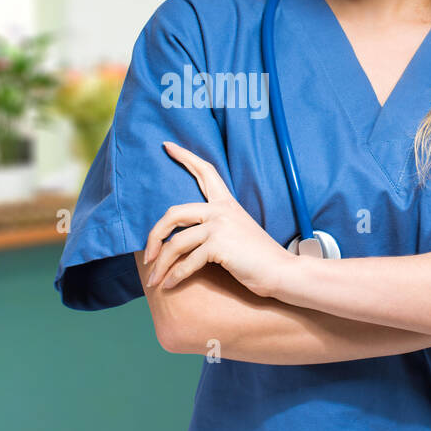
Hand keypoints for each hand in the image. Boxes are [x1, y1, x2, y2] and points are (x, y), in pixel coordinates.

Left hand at [141, 141, 293, 297]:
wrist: (283, 272)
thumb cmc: (258, 258)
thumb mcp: (236, 233)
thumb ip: (214, 227)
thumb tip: (182, 238)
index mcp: (226, 203)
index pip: (205, 172)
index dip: (185, 157)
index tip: (167, 146)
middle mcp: (221, 210)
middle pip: (173, 213)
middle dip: (154, 235)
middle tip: (147, 255)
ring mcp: (219, 226)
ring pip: (175, 243)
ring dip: (161, 265)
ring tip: (155, 280)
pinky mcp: (218, 245)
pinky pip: (186, 262)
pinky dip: (175, 276)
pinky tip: (170, 285)